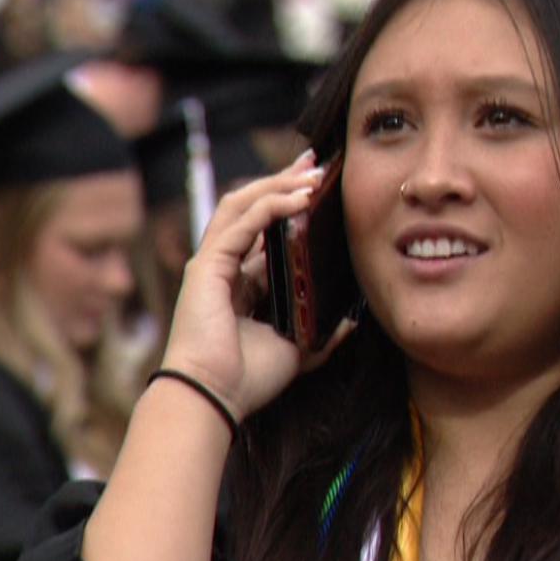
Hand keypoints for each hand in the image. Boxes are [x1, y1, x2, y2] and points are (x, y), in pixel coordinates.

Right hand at [160, 151, 344, 420]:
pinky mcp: (208, 265)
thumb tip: (352, 321)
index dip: (290, 205)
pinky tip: (299, 198)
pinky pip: (242, 222)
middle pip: (252, 207)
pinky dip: (271, 205)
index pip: (265, 230)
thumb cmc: (248, 379)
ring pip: (243, 204)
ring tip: (311, 172)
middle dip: (283, 180)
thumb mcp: (297, 351)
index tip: (319, 187)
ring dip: (278, 184)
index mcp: (242, 283)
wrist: (215, 397)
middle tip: (316, 163)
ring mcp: (213, 263)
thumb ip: (322, 334)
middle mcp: (225, 266)